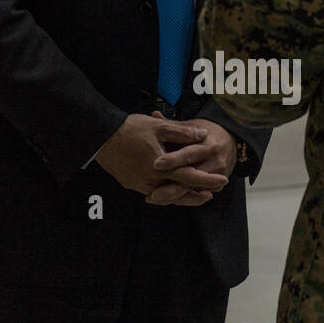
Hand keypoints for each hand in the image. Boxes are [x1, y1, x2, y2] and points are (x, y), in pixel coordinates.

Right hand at [93, 113, 228, 200]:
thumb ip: (182, 132)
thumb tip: (203, 135)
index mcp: (160, 166)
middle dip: (199, 192)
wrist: (100, 136)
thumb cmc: (129, 128)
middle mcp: (151, 180)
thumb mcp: (158, 126)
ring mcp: (140, 185)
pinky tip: (173, 189)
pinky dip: (167, 193)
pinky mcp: (131, 184)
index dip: (208, 179)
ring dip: (184, 195)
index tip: (223, 180)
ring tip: (198, 194)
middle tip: (215, 191)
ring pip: (167, 195)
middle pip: (181, 191)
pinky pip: (154, 192)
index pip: (190, 176)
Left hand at [145, 115, 236, 205]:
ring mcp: (217, 175)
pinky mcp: (217, 184)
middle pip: (191, 178)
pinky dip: (183, 198)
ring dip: (174, 196)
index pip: (189, 154)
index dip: (173, 160)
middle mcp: (214, 161)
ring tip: (153, 198)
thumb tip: (154, 115)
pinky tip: (166, 200)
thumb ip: (173, 125)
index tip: (156, 164)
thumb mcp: (193, 125)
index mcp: (208, 145)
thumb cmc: (209, 131)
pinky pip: (198, 194)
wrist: (233, 139)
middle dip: (171, 187)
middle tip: (152, 194)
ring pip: (193, 190)